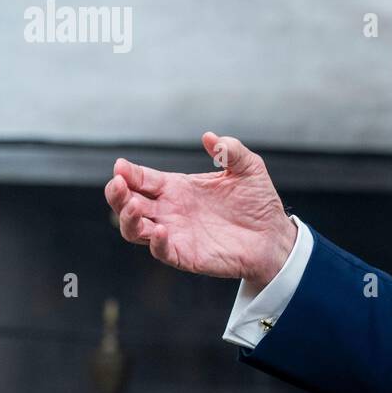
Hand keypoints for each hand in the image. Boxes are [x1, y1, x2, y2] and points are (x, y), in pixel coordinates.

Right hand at [103, 132, 296, 288]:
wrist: (274, 235)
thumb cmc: (258, 201)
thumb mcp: (248, 168)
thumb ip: (230, 150)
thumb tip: (210, 137)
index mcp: (177, 187)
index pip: (142, 179)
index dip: (127, 173)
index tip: (120, 166)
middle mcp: (170, 210)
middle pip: (128, 203)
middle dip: (117, 194)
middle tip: (117, 184)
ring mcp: (176, 234)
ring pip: (136, 230)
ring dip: (128, 219)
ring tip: (131, 207)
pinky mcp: (186, 256)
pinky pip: (162, 252)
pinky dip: (156, 243)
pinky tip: (160, 230)